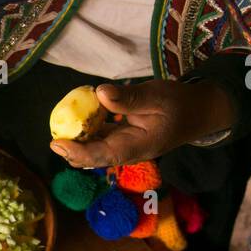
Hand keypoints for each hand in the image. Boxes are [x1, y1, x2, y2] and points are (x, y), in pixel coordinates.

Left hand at [50, 78, 234, 167]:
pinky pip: (100, 138)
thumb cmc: (179, 103)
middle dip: (71, 148)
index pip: (102, 155)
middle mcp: (127, 152)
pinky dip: (88, 128)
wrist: (197, 112)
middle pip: (92, 157)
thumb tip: (100, 93)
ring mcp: (124, 147)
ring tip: (63, 122)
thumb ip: (129, 97)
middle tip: (54, 133)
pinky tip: (81, 114)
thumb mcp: (157, 95)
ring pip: (94, 148)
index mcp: (137, 148)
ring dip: (78, 138)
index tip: (56, 143)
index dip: (77, 152)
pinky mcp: (122, 139)